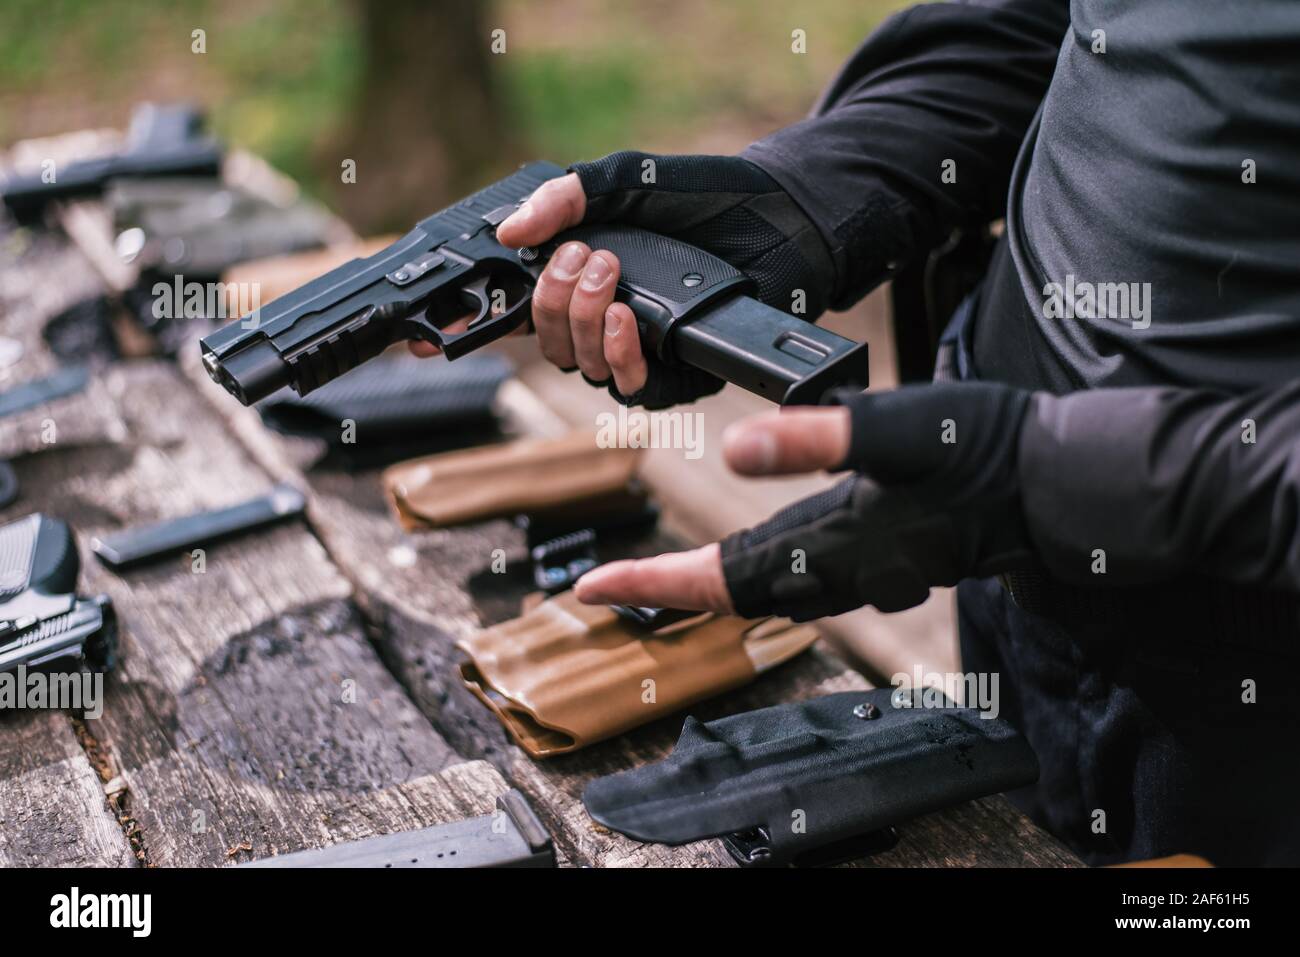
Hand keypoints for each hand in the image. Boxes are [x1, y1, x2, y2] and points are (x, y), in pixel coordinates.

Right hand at [423, 151, 834, 408]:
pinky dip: (620, 354)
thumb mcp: (625, 182)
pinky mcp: (679, 372)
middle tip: (582, 255)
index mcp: (581, 282)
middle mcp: (605, 323)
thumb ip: (568, 196)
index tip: (424, 338)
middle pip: (546, 343)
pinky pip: (633, 388)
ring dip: (584, 322)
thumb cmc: (704, 197)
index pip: (516, 313)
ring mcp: (641, 351)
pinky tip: (628, 318)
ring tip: (610, 272)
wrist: (780, 217)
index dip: (469, 328)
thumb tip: (510, 232)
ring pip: (583, 367)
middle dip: (552, 300)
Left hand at [575, 382, 1036, 619]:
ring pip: (769, 594)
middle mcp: (842, 573)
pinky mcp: (888, 559)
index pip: (722, 577)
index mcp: (831, 544)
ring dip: (711, 587)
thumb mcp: (896, 429)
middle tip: (607, 589)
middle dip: (667, 593)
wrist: (1063, 485)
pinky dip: (762, 573)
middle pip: (735, 595)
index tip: (592, 589)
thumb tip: (732, 451)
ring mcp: (868, 573)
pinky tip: (758, 557)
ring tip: (662, 577)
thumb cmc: (983, 452)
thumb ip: (816, 441)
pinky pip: (805, 581)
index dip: (654, 585)